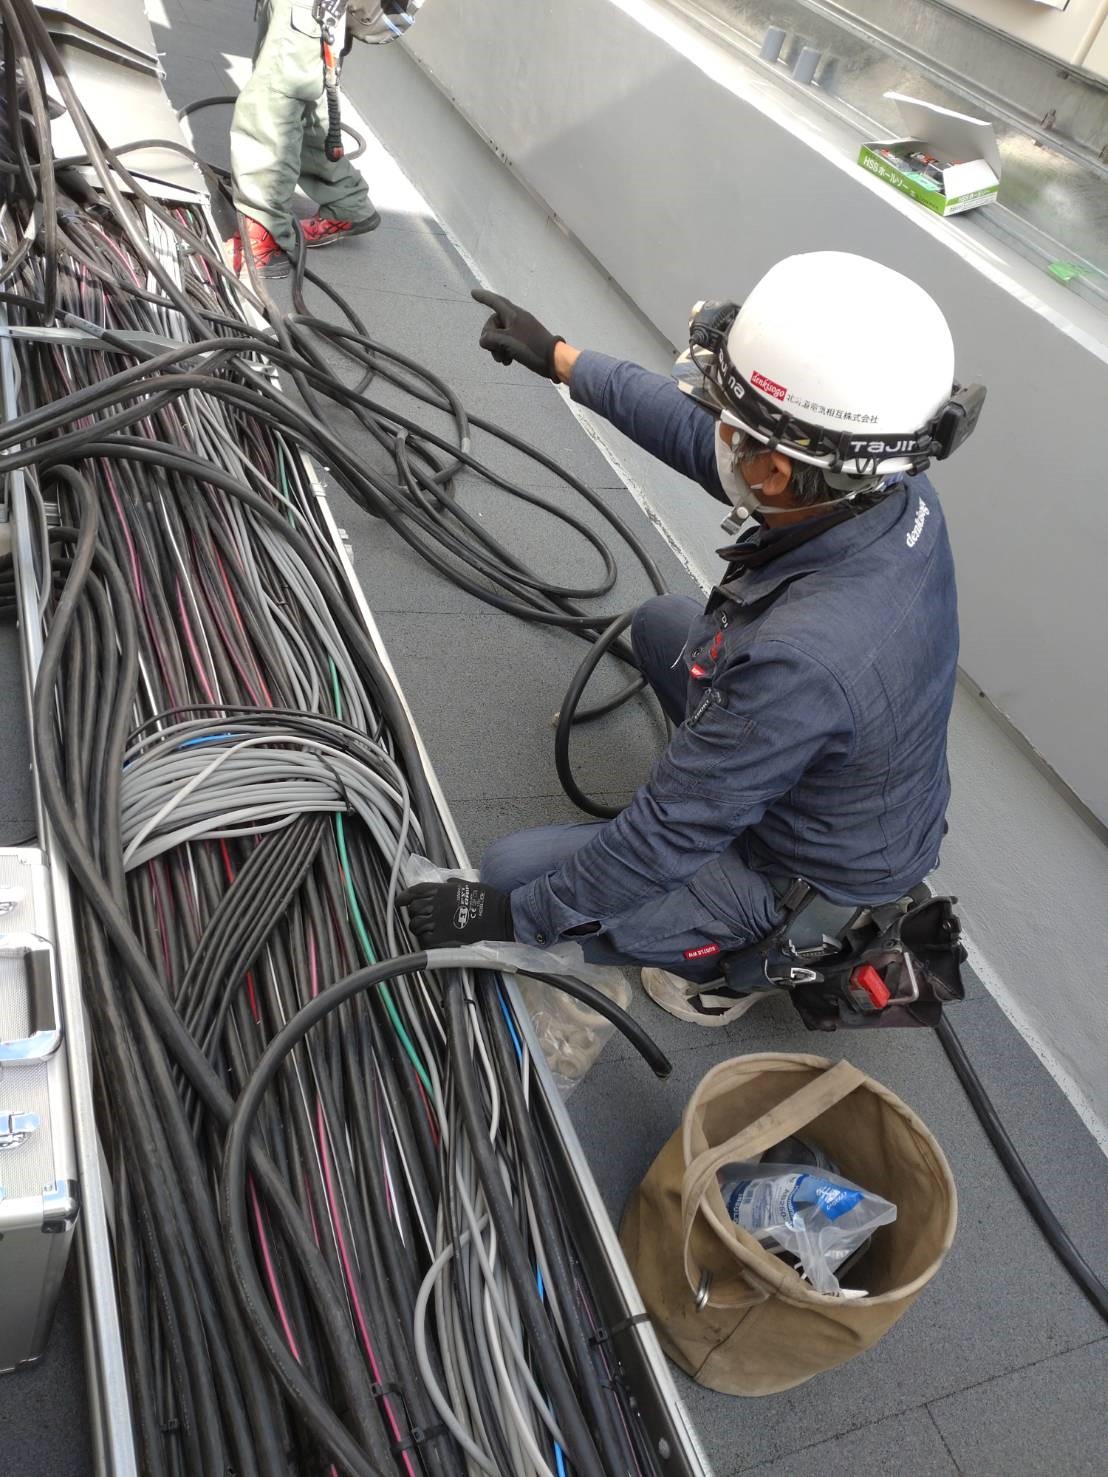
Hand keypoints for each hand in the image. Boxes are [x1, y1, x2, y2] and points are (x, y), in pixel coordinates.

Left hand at [399, 879, 514, 947]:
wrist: (501, 918)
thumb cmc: (490, 900)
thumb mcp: (472, 885)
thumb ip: (456, 882)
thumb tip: (447, 880)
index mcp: (443, 890)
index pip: (416, 891)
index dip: (404, 896)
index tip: (399, 902)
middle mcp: (438, 904)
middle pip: (414, 909)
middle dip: (414, 913)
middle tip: (419, 917)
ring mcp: (439, 921)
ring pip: (416, 925)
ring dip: (418, 928)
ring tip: (425, 930)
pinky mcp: (444, 937)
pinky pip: (425, 939)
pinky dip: (425, 940)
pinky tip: (432, 940)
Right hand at [471, 289, 564, 379]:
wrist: (552, 360)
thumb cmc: (530, 347)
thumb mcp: (506, 341)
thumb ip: (490, 338)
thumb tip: (484, 340)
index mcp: (513, 314)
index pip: (495, 301)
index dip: (483, 297)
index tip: (473, 293)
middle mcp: (515, 319)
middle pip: (494, 324)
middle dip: (490, 338)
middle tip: (493, 350)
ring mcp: (519, 331)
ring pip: (499, 336)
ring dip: (496, 349)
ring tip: (502, 359)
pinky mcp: (522, 342)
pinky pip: (507, 344)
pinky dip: (504, 352)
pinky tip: (508, 362)